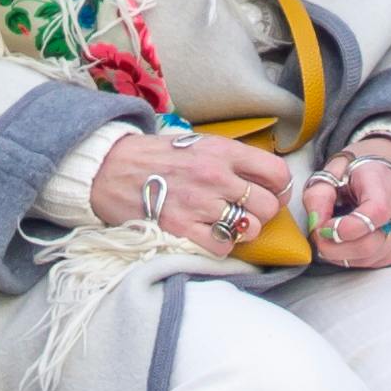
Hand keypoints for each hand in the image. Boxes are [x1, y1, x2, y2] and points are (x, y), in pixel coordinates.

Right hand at [86, 124, 294, 248]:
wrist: (109, 168)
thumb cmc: (154, 156)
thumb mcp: (196, 142)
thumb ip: (228, 158)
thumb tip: (259, 177)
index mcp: (222, 151)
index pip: (277, 172)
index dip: (280, 187)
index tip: (272, 192)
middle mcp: (216, 177)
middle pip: (269, 206)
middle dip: (262, 212)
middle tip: (248, 212)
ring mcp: (200, 204)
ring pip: (249, 229)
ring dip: (243, 231)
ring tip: (228, 225)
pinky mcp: (182, 229)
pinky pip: (223, 247)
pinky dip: (221, 246)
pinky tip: (209, 236)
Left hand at [301, 134, 390, 270]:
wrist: (385, 173)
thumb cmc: (356, 173)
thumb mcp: (330, 174)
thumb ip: (318, 197)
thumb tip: (315, 225)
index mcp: (381, 183)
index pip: (374, 213)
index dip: (344, 228)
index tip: (323, 227)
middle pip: (370, 245)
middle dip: (335, 248)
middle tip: (320, 238)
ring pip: (371, 258)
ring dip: (344, 255)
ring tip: (334, 238)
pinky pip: (378, 261)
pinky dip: (357, 257)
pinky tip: (350, 243)